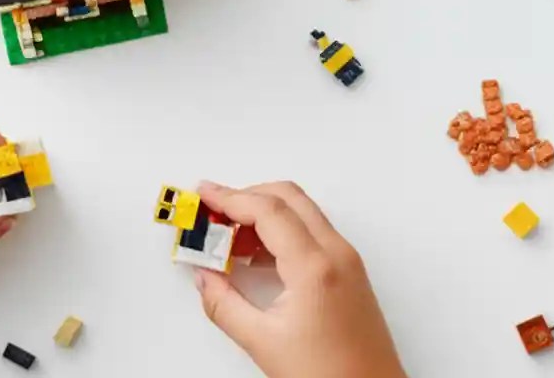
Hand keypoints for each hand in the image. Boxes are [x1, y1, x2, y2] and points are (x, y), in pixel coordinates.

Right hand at [193, 182, 404, 377]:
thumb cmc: (332, 376)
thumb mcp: (263, 342)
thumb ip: (223, 304)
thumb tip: (204, 277)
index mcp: (315, 267)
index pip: (268, 210)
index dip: (230, 197)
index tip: (204, 194)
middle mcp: (337, 254)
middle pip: (287, 198)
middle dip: (246, 197)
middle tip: (213, 211)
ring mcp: (347, 260)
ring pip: (301, 213)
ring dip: (264, 214)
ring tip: (228, 239)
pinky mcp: (349, 272)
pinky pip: (312, 233)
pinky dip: (281, 231)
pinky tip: (256, 256)